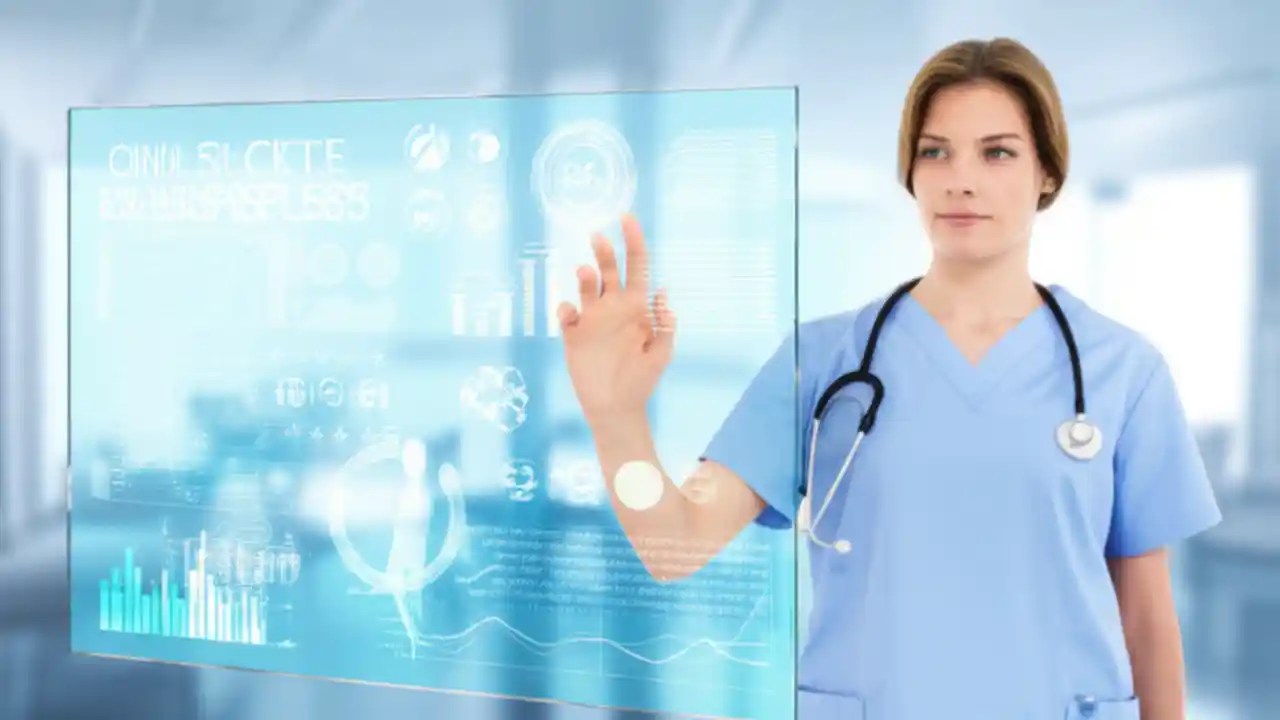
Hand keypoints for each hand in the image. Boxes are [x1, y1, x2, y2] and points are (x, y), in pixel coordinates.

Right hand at [557, 214, 675, 426]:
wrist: (617, 408)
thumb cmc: (642, 379)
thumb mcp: (662, 352)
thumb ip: (664, 324)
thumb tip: (662, 292)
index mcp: (637, 307)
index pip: (636, 266)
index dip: (633, 241)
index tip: (627, 219)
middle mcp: (614, 307)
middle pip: (609, 269)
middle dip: (605, 250)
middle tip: (598, 236)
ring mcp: (592, 319)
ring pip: (587, 285)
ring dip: (586, 275)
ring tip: (586, 272)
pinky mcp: (574, 334)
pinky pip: (568, 313)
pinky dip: (568, 308)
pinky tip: (573, 316)